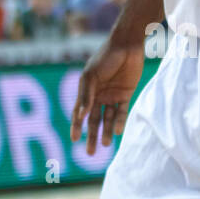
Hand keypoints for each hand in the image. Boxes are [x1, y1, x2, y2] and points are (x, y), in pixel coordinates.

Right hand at [71, 40, 144, 155]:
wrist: (126, 45)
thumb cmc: (104, 58)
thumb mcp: (91, 76)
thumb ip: (86, 95)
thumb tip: (80, 115)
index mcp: (86, 90)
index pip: (80, 112)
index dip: (76, 125)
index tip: (73, 139)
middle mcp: (99, 95)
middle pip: (94, 119)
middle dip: (92, 135)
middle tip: (90, 152)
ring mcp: (112, 95)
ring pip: (108, 118)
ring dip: (106, 131)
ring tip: (106, 144)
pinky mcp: (126, 94)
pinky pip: (121, 111)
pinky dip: (119, 121)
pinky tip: (117, 130)